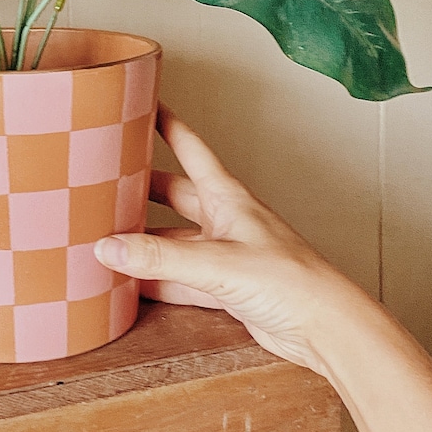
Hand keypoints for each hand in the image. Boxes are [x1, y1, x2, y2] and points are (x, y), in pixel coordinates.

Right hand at [95, 105, 371, 374]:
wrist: (325, 327)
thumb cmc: (291, 280)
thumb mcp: (215, 262)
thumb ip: (159, 257)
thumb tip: (108, 248)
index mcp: (227, 196)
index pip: (190, 147)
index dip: (167, 124)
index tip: (143, 104)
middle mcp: (224, 219)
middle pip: (173, 194)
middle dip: (141, 186)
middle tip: (106, 177)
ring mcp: (225, 254)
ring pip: (173, 240)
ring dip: (144, 241)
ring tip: (106, 236)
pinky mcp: (226, 287)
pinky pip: (180, 279)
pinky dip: (156, 281)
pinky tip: (131, 286)